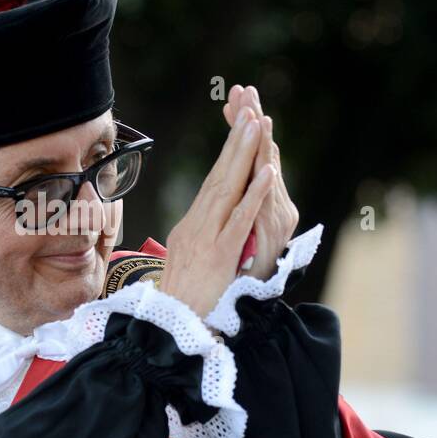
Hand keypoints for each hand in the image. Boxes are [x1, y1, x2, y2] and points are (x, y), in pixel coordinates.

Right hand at [158, 105, 275, 317]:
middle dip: (236, 140)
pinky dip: (254, 195)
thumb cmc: (183, 303)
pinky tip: (267, 172)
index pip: (214, 182)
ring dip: (244, 154)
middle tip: (249, 107)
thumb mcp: (189, 262)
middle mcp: (196, 226)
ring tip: (257, 123)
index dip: (229, 152)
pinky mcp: (218, 255)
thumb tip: (209, 220)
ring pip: (228, 188)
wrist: (169, 330)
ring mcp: (206, 239)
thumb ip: (201, 238)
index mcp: (192, 226)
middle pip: (219, 175)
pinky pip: (240, 219)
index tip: (241, 124)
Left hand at [221, 85, 298, 280]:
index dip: (243, 131)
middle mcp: (273, 208)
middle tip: (246, 92)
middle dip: (252, 125)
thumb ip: (232, 208)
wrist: (229, 307)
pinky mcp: (263, 242)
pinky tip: (265, 168)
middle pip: (260, 160)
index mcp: (261, 204)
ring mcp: (270, 223)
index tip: (237, 101)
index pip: (250, 160)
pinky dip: (261, 190)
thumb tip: (229, 185)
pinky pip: (259, 211)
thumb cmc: (226, 274)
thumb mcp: (225, 234)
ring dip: (260, 146)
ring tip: (257, 114)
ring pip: (264, 178)